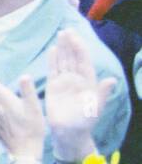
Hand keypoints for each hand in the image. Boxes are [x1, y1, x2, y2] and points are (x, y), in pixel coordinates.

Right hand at [44, 30, 115, 162]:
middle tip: (67, 30)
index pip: (83, 61)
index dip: (80, 49)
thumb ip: (102, 93)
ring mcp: (65, 82)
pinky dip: (52, 60)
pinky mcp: (54, 87)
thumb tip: (112, 80)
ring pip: (63, 61)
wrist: (69, 133)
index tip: (75, 37)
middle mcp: (77, 79)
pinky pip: (53, 70)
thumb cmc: (85, 122)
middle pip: (73, 58)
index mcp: (88, 82)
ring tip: (60, 35)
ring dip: (62, 49)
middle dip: (71, 44)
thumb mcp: (96, 107)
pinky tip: (52, 50)